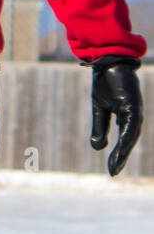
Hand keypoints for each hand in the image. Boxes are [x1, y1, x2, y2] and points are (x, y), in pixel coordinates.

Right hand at [89, 57, 142, 176]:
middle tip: (113, 172)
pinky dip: (128, 136)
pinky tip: (122, 147)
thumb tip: (98, 148)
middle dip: (121, 157)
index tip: (112, 170)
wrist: (106, 61)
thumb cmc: (105, 82)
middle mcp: (134, 115)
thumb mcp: (99, 109)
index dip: (118, 155)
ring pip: (132, 135)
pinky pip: (131, 124)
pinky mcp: (133, 104)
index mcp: (126, 117)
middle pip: (129, 141)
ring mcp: (135, 109)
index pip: (124, 140)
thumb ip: (100, 128)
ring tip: (116, 164)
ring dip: (125, 151)